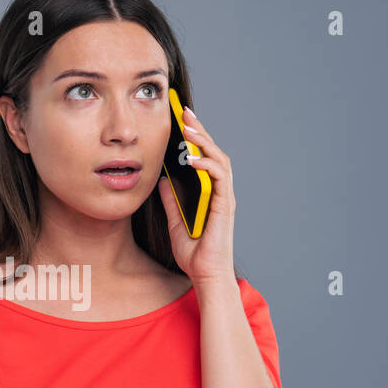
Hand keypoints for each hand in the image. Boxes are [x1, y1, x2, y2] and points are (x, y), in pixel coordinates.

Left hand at [156, 105, 236, 287]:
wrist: (204, 274)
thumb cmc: (194, 253)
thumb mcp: (175, 221)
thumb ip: (171, 200)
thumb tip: (162, 180)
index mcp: (210, 193)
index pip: (204, 158)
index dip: (195, 138)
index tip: (181, 120)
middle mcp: (220, 192)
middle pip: (213, 152)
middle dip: (200, 130)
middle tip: (184, 113)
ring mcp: (224, 197)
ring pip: (219, 159)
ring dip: (204, 141)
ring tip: (189, 127)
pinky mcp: (225, 205)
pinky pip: (219, 178)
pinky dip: (208, 165)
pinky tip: (194, 158)